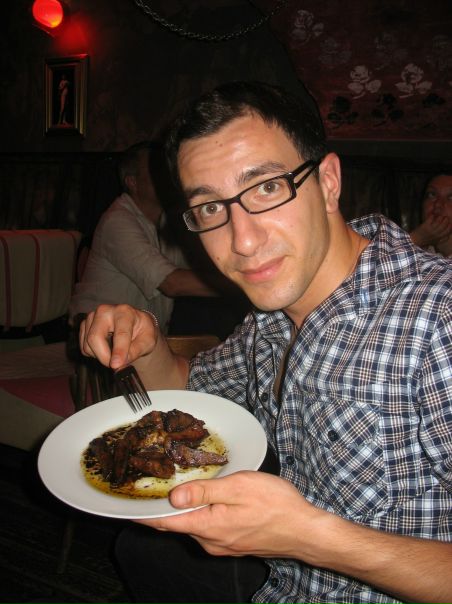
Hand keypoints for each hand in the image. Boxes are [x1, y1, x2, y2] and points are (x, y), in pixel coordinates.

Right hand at [79, 304, 157, 369]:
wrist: (134, 324)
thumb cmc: (142, 331)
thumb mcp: (148, 341)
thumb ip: (136, 351)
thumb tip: (120, 363)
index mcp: (125, 312)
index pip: (120, 333)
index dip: (119, 351)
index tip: (116, 365)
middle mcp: (105, 311)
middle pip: (95, 337)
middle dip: (104, 357)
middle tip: (115, 366)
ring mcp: (92, 317)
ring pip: (87, 344)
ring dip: (100, 356)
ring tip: (114, 354)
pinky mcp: (84, 325)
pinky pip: (83, 347)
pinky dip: (94, 354)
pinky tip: (105, 349)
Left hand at [137, 471, 322, 558]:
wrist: (305, 531)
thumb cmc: (275, 505)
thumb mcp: (238, 488)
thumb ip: (204, 491)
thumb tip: (174, 497)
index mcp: (208, 526)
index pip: (164, 523)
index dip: (143, 513)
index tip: (125, 505)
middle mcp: (210, 541)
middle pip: (177, 524)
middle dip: (164, 507)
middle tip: (154, 484)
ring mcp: (223, 545)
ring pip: (194, 525)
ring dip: (185, 509)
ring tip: (179, 486)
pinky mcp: (234, 544)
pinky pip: (209, 528)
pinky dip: (201, 514)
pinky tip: (208, 499)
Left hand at [411, 214, 451, 247]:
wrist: (413, 242)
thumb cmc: (423, 242)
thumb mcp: (434, 242)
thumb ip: (441, 240)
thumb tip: (448, 237)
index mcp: (438, 238)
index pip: (447, 232)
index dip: (450, 227)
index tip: (450, 224)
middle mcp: (435, 234)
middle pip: (443, 226)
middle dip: (446, 221)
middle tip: (446, 217)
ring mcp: (429, 230)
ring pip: (438, 222)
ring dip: (440, 218)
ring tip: (440, 216)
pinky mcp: (424, 227)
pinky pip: (430, 220)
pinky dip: (432, 216)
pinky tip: (432, 215)